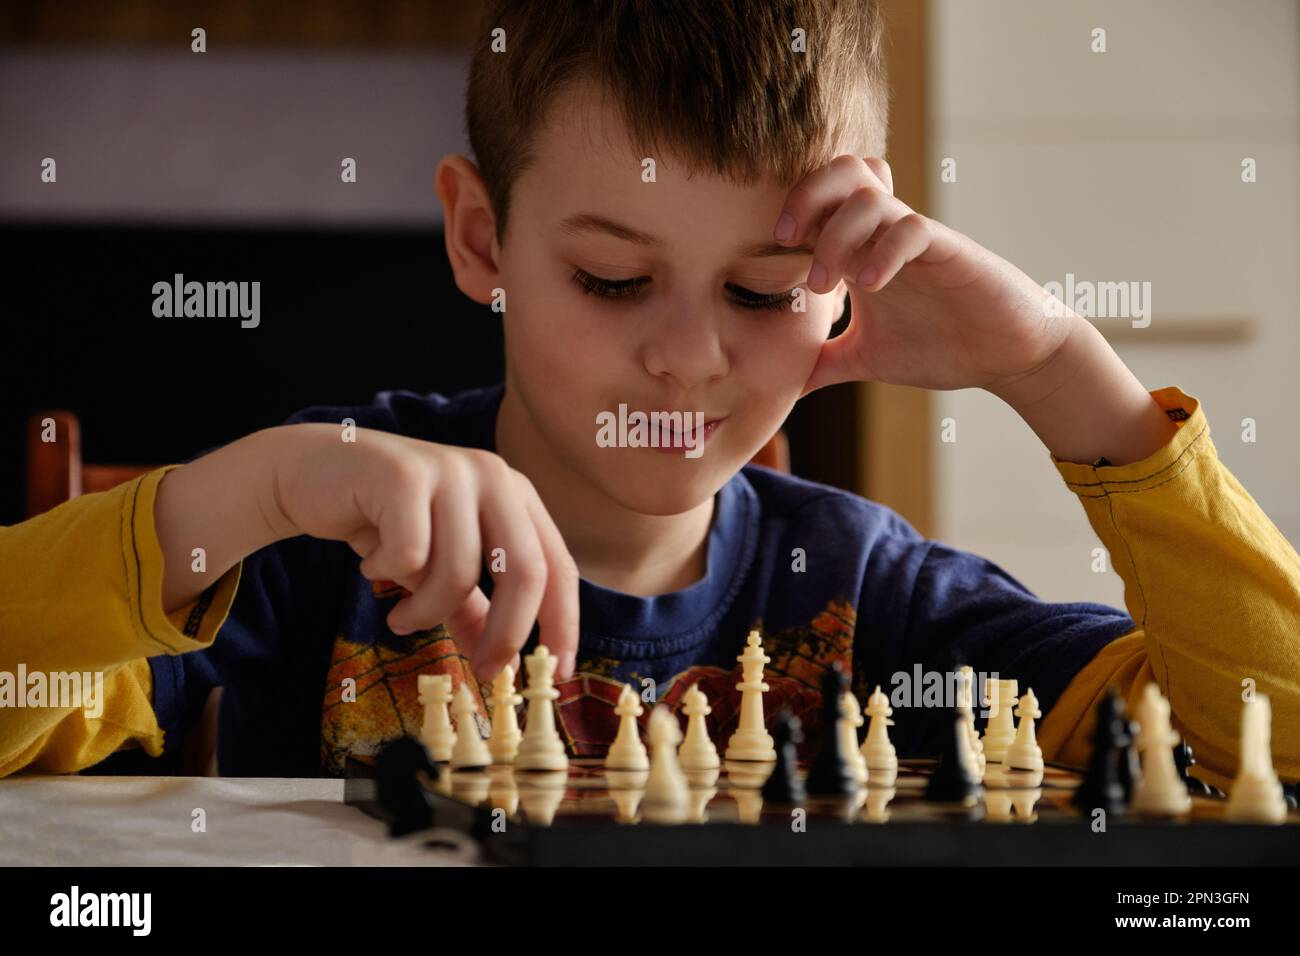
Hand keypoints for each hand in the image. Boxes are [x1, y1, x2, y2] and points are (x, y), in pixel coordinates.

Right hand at [271, 425, 578, 679]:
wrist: (307, 472)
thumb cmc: (381, 520)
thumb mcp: (437, 566)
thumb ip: (472, 606)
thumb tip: (499, 662)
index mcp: (514, 494)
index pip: (557, 565)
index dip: (563, 622)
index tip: (558, 673)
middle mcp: (493, 476)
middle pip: (524, 571)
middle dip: (505, 633)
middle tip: (481, 671)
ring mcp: (451, 471)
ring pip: (458, 572)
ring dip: (425, 612)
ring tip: (399, 616)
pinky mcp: (405, 475)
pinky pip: (409, 557)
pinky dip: (386, 574)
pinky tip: (370, 563)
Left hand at [776, 155, 1073, 396]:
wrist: (1006, 356)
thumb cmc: (940, 347)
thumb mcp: (866, 357)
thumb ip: (824, 362)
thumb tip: (782, 385)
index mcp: (863, 250)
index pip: (822, 198)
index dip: (791, 210)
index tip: (771, 252)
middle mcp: (887, 235)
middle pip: (845, 171)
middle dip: (807, 196)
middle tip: (787, 241)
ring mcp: (919, 240)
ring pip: (871, 196)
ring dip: (836, 234)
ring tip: (823, 283)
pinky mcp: (950, 252)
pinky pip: (913, 228)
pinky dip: (884, 251)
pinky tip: (869, 287)